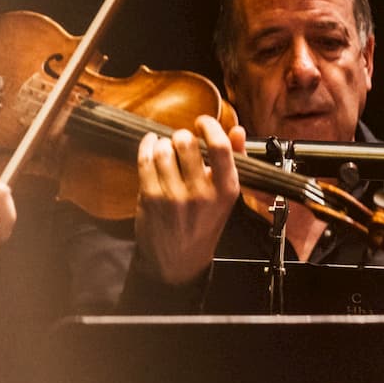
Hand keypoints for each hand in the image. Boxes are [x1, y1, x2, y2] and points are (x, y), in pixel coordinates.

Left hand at [134, 115, 244, 284]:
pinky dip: (147, 147)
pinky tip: (151, 146)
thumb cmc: (204, 223)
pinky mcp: (151, 198)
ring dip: (163, 143)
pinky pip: (145, 160)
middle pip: (187, 142)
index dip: (210, 126)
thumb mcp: (226, 196)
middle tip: (181, 142)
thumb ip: (235, 160)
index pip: (220, 147)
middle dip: (181, 136)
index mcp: (227, 190)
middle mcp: (202, 194)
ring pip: (163, 149)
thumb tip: (238, 130)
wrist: (179, 260)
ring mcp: (174, 197)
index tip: (203, 122)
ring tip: (166, 150)